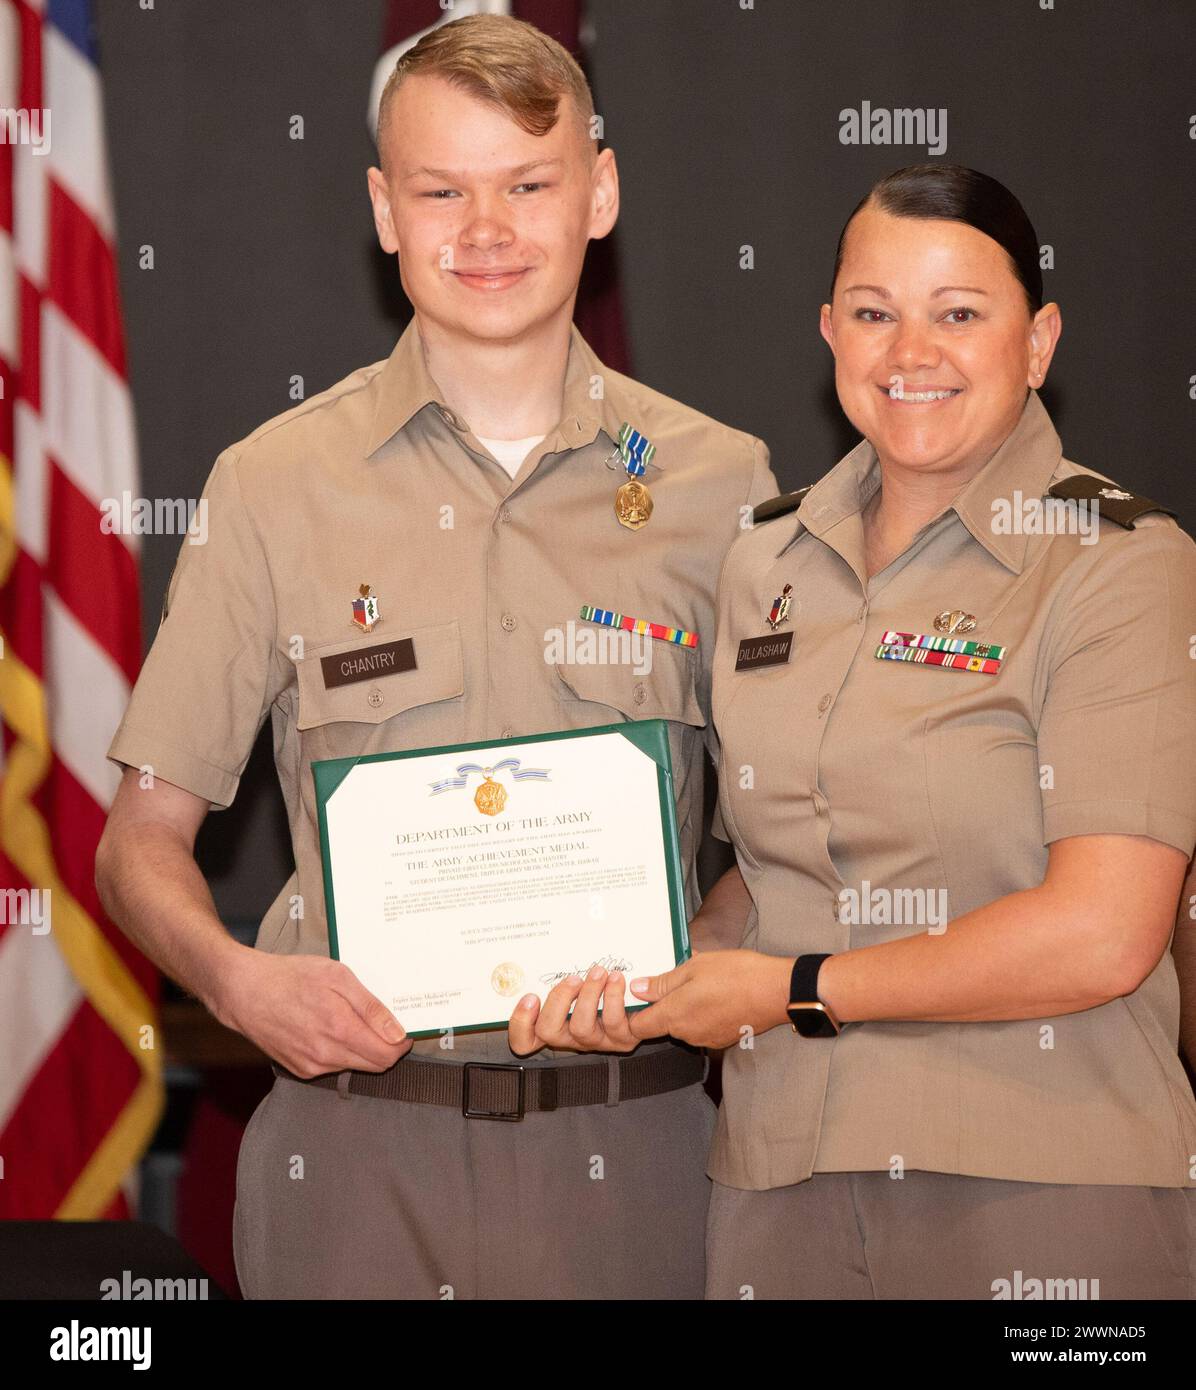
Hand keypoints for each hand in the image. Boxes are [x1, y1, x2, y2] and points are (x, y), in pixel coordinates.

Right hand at [212, 947, 411, 1076]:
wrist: (244, 991)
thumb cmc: (291, 976)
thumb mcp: (338, 976)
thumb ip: (371, 1007)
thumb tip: (398, 1034)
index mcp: (340, 1028)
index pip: (388, 1054)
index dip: (402, 1042)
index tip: (404, 1029)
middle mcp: (326, 1054)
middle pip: (376, 1065)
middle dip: (386, 1047)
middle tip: (381, 1023)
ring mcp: (311, 1066)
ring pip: (355, 1066)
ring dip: (362, 1049)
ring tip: (348, 1019)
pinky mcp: (299, 1070)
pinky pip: (333, 1066)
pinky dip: (340, 1052)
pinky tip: (327, 1029)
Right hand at [508, 965, 639, 1055]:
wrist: (651, 996)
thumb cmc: (604, 981)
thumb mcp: (579, 977)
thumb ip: (562, 973)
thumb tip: (547, 945)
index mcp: (556, 1024)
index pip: (524, 1040)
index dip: (520, 1023)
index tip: (530, 996)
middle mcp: (572, 1037)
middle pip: (548, 1031)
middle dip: (557, 1000)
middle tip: (572, 978)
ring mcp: (597, 1040)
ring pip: (581, 1027)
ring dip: (588, 995)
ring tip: (599, 972)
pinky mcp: (623, 1039)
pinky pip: (613, 1023)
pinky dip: (613, 997)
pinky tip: (617, 979)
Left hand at [628, 950, 792, 1049]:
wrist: (776, 992)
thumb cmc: (736, 975)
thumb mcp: (694, 968)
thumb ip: (662, 982)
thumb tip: (637, 989)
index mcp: (674, 1016)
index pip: (638, 1027)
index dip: (632, 1013)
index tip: (636, 996)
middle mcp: (687, 1034)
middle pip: (661, 1024)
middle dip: (663, 1003)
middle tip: (675, 977)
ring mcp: (706, 1039)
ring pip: (683, 1024)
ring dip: (685, 1006)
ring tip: (701, 981)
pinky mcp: (722, 1038)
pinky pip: (701, 1026)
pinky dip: (703, 1012)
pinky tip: (716, 993)